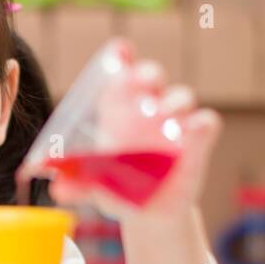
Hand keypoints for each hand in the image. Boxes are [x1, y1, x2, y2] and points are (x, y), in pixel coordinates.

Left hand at [48, 49, 221, 227]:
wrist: (147, 212)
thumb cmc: (118, 187)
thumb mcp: (96, 186)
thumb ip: (78, 184)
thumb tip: (58, 189)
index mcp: (120, 109)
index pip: (123, 71)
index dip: (122, 57)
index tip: (120, 51)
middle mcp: (148, 109)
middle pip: (152, 77)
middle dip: (147, 75)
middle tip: (142, 84)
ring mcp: (175, 125)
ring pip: (180, 98)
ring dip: (173, 102)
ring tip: (164, 115)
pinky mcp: (197, 145)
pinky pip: (206, 126)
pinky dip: (202, 125)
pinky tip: (196, 128)